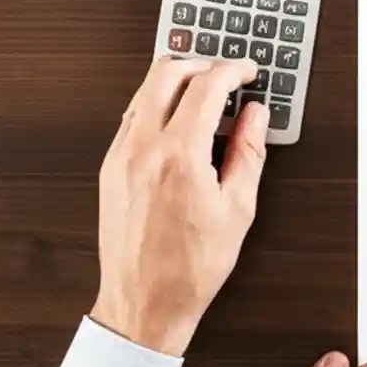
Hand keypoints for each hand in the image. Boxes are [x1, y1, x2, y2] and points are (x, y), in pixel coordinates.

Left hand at [90, 57, 269, 356]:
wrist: (144, 303)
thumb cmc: (191, 267)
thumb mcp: (238, 208)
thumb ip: (249, 152)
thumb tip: (256, 116)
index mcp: (179, 155)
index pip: (206, 85)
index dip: (232, 69)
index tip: (246, 72)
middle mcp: (142, 148)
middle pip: (165, 72)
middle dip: (200, 64)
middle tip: (225, 76)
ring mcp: (120, 156)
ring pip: (143, 91)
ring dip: (175, 83)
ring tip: (204, 98)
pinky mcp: (110, 168)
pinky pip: (132, 118)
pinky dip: (157, 107)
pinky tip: (180, 126)